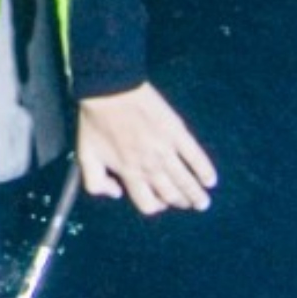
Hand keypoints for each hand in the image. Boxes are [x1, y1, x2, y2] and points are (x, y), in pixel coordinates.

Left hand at [75, 81, 217, 215]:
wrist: (109, 90)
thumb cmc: (95, 122)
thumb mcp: (85, 157)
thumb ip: (95, 183)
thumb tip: (116, 194)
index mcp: (129, 173)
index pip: (147, 203)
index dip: (155, 207)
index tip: (161, 204)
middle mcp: (150, 166)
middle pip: (171, 194)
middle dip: (181, 203)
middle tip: (188, 204)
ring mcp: (166, 150)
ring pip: (185, 181)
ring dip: (196, 195)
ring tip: (203, 202)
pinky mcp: (177, 133)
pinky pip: (196, 157)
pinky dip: (205, 171)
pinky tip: (211, 180)